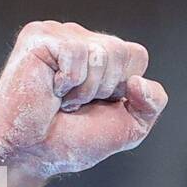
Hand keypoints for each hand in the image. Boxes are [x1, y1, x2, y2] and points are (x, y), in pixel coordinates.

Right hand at [0, 21, 168, 179]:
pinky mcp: (39, 36)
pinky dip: (68, 82)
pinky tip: (50, 89)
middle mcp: (82, 39)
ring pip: (101, 53)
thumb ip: (152, 103)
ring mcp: (60, 34)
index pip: (136, 56)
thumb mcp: (130, 127)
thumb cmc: (74, 139)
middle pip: (122, 52)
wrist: (33, 152)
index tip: (98, 105)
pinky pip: (77, 53)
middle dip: (104, 89)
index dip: (123, 89)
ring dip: (85, 89)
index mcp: (104, 57)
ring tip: (61, 98)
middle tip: (75, 104)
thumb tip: (138, 81)